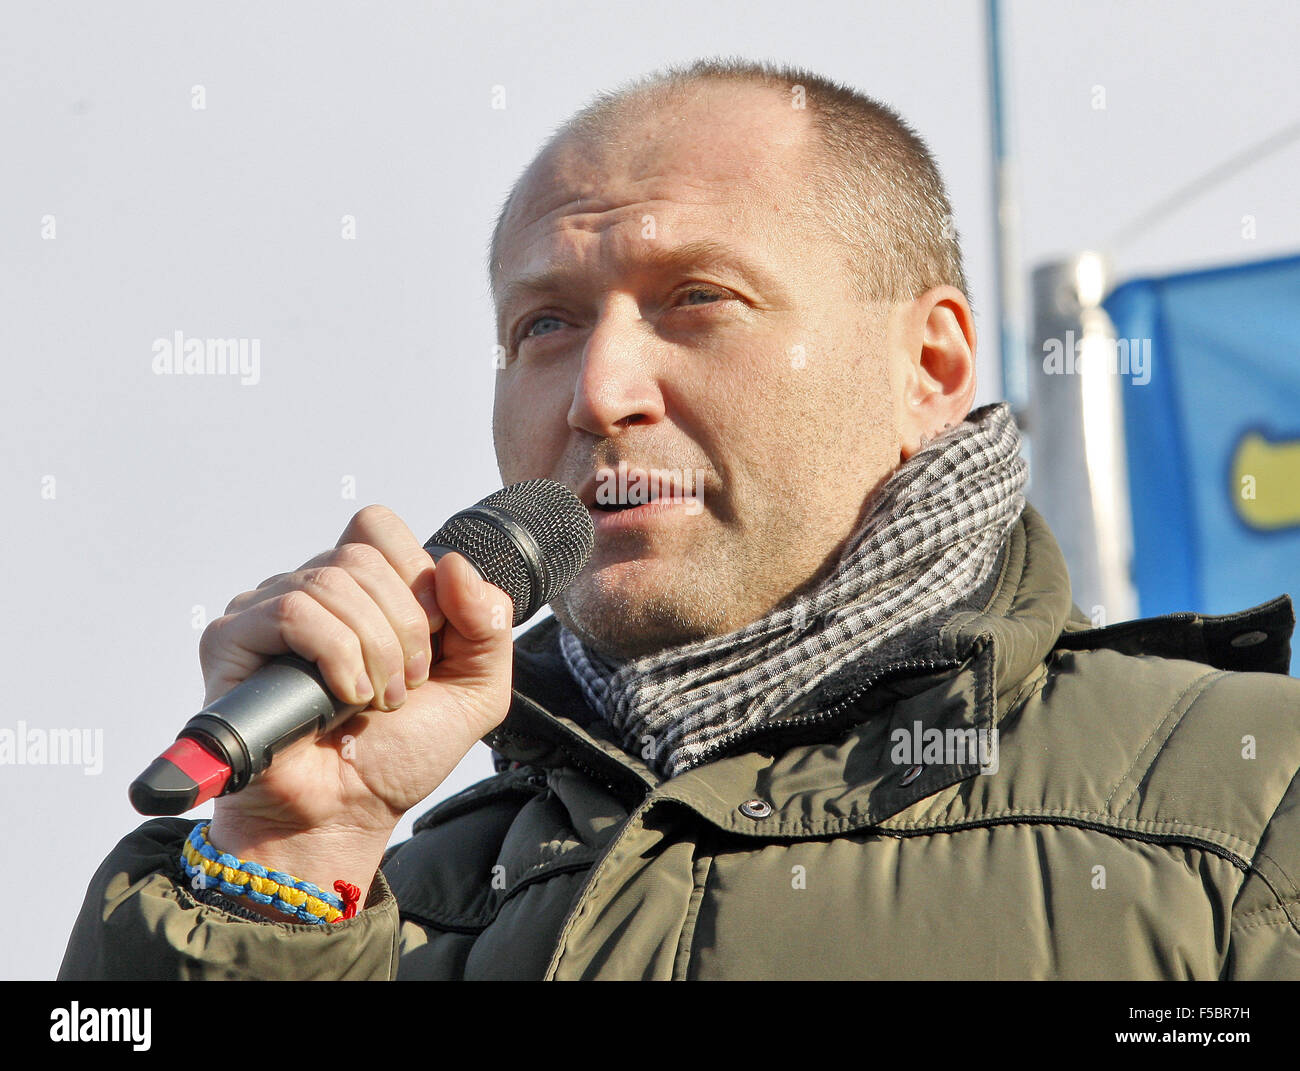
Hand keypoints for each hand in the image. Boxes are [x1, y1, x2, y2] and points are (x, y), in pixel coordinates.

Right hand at [197, 505, 514, 897]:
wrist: (348, 813)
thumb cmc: (399, 752)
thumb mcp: (477, 687)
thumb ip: (488, 621)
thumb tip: (453, 564)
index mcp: (361, 589)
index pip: (377, 528)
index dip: (414, 574)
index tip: (428, 639)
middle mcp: (310, 590)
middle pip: (362, 557)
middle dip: (403, 627)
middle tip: (405, 687)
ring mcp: (265, 610)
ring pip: (330, 581)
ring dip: (373, 649)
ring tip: (376, 701)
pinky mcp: (232, 640)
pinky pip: (292, 611)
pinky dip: (337, 655)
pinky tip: (345, 698)